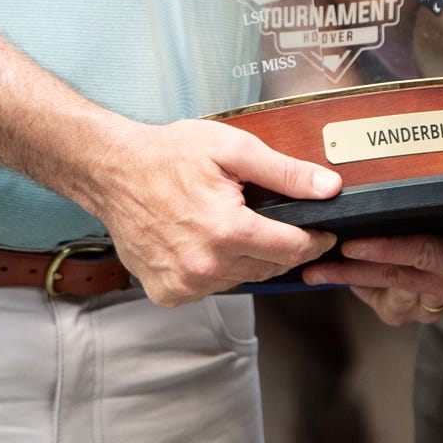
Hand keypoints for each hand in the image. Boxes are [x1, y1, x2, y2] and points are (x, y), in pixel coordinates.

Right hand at [81, 117, 339, 306]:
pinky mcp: (167, 293)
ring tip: (234, 225)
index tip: (323, 232)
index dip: (314, 239)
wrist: (113, 171)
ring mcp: (184, 284)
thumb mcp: (233, 149)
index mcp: (227, 231)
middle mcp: (206, 266)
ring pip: (241, 280)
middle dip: (281, 246)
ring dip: (248, 258)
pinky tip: (207, 243)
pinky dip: (217, 270)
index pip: (293, 249)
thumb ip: (285, 172)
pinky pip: (210, 288)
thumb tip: (328, 188)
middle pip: (269, 267)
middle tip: (275, 220)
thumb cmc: (168, 155)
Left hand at [303, 205, 442, 327]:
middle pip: (401, 276)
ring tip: (324, 267)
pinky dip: (391, 272)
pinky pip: (422, 281)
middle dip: (354, 270)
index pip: (426, 256)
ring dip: (365, 274)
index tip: (349, 242)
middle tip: (309, 265)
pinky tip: (371, 266)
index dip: (386, 247)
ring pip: (406, 281)